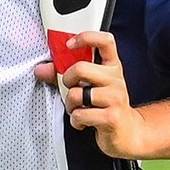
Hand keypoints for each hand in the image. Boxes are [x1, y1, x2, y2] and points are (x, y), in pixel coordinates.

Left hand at [34, 31, 147, 158]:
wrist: (127, 132)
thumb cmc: (106, 106)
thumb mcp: (89, 87)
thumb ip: (65, 76)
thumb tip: (41, 69)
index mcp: (112, 67)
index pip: (105, 41)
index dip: (86, 37)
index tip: (69, 44)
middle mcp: (116, 79)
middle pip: (81, 68)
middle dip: (67, 80)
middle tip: (71, 89)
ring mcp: (115, 98)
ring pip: (76, 94)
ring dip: (70, 104)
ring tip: (79, 108)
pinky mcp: (111, 117)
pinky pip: (80, 114)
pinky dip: (76, 120)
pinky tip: (84, 121)